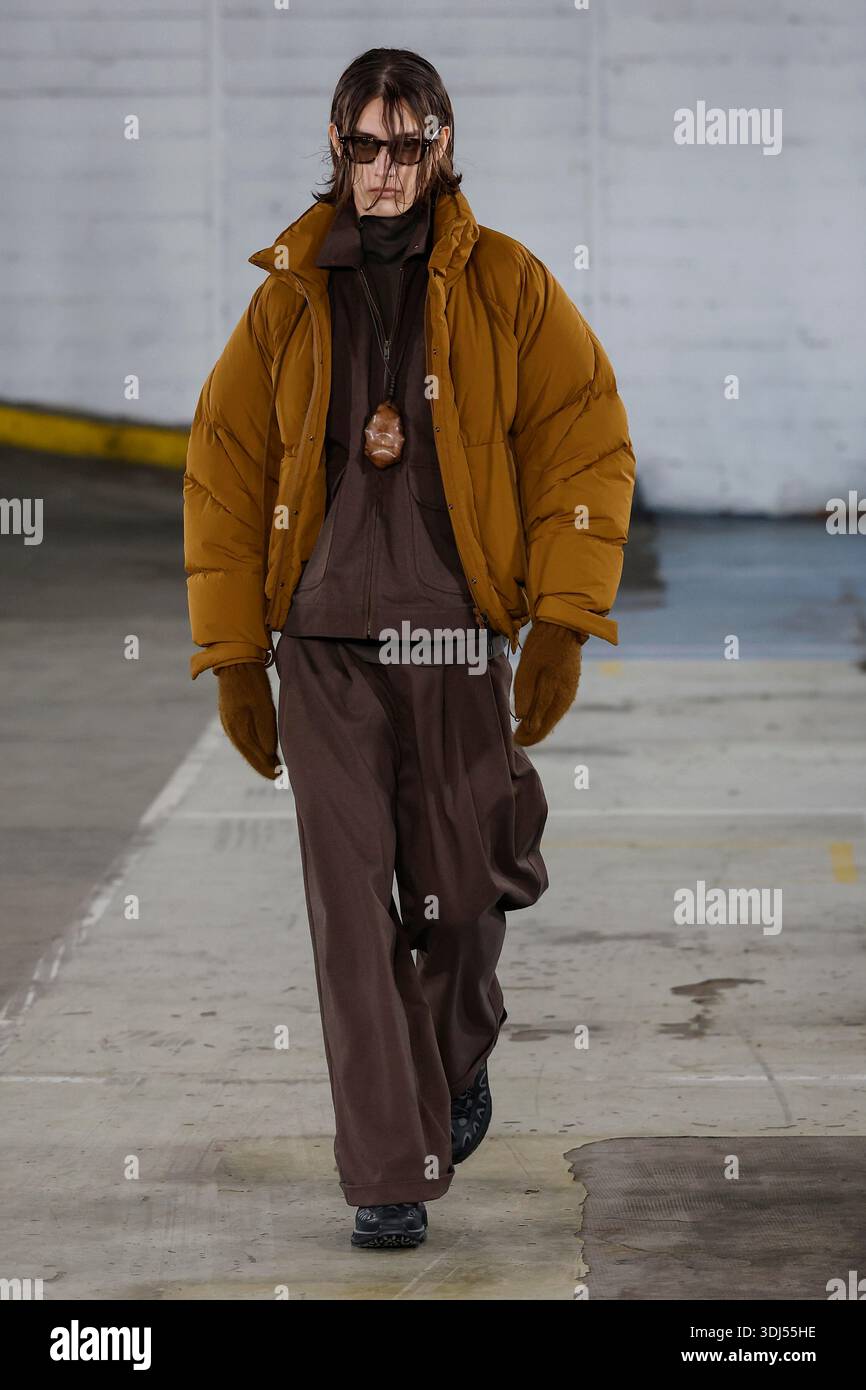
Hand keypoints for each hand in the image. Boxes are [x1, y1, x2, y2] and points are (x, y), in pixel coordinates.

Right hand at [215, 662, 278, 778]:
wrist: (236, 661)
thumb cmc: (252, 683)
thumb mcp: (264, 708)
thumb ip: (265, 733)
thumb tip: (269, 756)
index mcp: (238, 730)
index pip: (255, 758)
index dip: (267, 769)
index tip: (280, 779)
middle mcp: (231, 730)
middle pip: (249, 755)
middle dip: (264, 766)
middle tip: (280, 776)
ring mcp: (229, 723)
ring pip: (246, 747)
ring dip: (259, 757)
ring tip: (273, 765)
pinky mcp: (231, 716)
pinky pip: (243, 738)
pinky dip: (254, 746)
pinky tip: (262, 747)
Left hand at [513, 621, 583, 746]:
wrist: (563, 623)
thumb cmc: (542, 644)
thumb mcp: (528, 667)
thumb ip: (526, 693)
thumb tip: (523, 718)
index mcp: (556, 694)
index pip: (541, 722)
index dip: (528, 734)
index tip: (516, 741)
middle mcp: (566, 696)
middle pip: (549, 721)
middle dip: (534, 732)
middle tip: (519, 740)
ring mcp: (570, 689)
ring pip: (555, 714)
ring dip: (541, 724)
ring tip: (527, 731)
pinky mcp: (570, 682)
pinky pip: (559, 705)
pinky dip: (548, 713)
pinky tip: (540, 715)